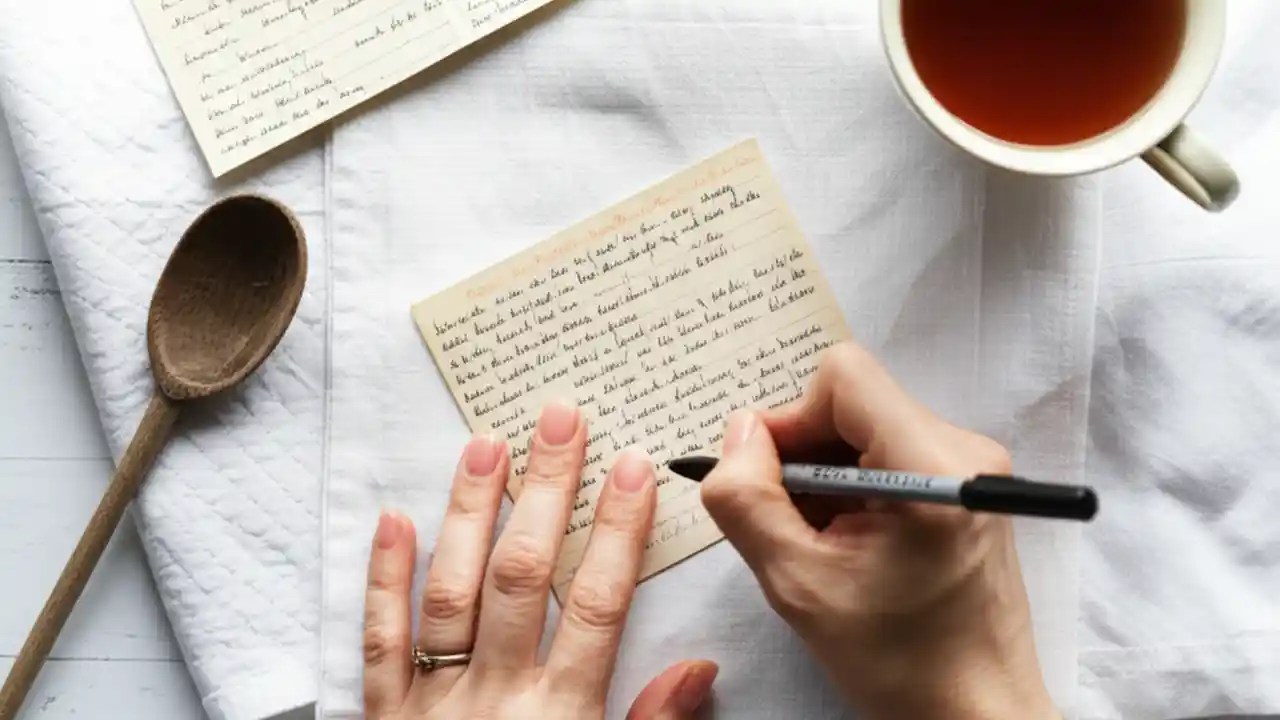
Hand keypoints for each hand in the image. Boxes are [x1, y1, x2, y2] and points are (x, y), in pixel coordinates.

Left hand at [363, 401, 716, 718]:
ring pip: (452, 590)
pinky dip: (383, 577)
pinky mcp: (384, 718)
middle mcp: (495, 699)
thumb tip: (699, 669)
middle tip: (559, 419)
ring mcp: (433, 704)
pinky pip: (380, 640)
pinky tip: (395, 518)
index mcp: (561, 719)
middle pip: (524, 576)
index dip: (618, 531)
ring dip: (470, 513)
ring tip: (486, 445)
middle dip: (546, 492)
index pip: (598, 605)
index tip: (635, 467)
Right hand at [700, 342, 1058, 719]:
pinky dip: (850, 490)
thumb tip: (737, 431)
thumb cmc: (901, 663)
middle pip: (853, 402)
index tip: (768, 478)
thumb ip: (749, 500)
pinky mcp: (966, 487)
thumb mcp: (798, 584)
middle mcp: (963, 450)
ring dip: (824, 476)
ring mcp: (971, 467)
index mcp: (933, 466)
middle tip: (787, 523)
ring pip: (864, 429)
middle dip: (803, 454)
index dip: (790, 418)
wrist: (977, 714)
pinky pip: (887, 455)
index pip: (844, 378)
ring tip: (821, 544)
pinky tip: (848, 545)